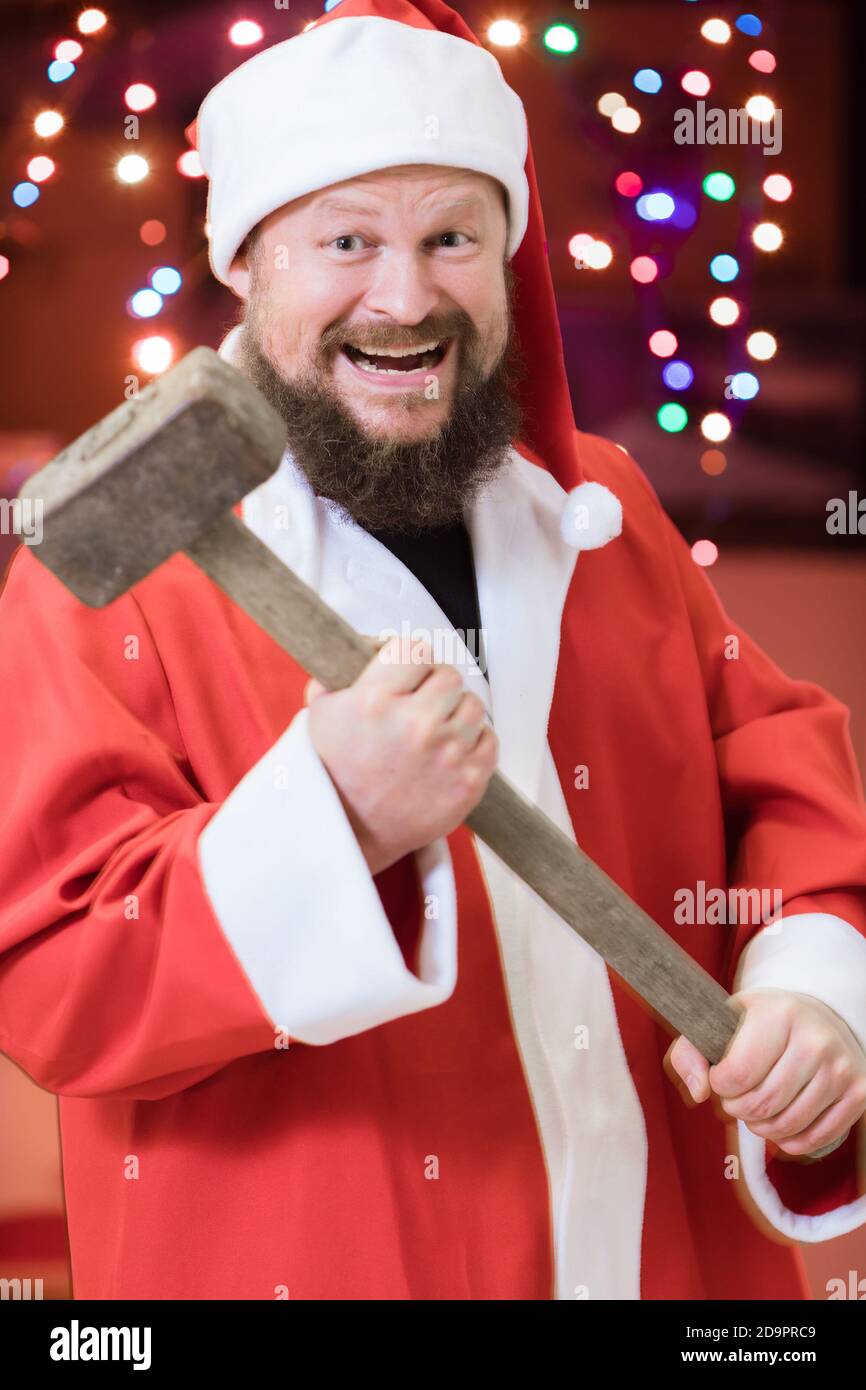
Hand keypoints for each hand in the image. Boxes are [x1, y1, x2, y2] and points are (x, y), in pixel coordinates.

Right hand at [304, 634, 497, 875]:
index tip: (403, 676)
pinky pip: (490, 739)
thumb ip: (340, 672)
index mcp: (375, 701)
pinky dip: (474, 742)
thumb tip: (370, 643)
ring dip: (456, 714)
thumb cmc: (334, 771)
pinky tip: (449, 752)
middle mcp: (415, 724)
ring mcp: (447, 754)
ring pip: (474, 705)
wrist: (350, 834)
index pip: (415, 650)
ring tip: (434, 731)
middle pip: (449, 676)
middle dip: (433, 687)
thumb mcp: (321, 714)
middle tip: (419, 706)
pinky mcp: (470, 782)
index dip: (409, 661)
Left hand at [668, 989, 865, 1156]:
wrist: (817, 1016)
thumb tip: (699, 1092)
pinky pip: (813, 1140)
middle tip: (736, 1097)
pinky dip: (788, 1141)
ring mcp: (841, 1068)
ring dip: (760, 1127)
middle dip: (737, 1109)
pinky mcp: (859, 1093)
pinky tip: (780, 1120)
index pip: (737, 1074)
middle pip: (761, 1105)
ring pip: (785, 1127)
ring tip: (756, 1108)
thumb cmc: (762, 1022)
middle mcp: (816, 1040)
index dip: (719, 1085)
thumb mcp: (723, 1021)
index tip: (721, 1076)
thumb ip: (691, 1051)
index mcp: (779, 1014)